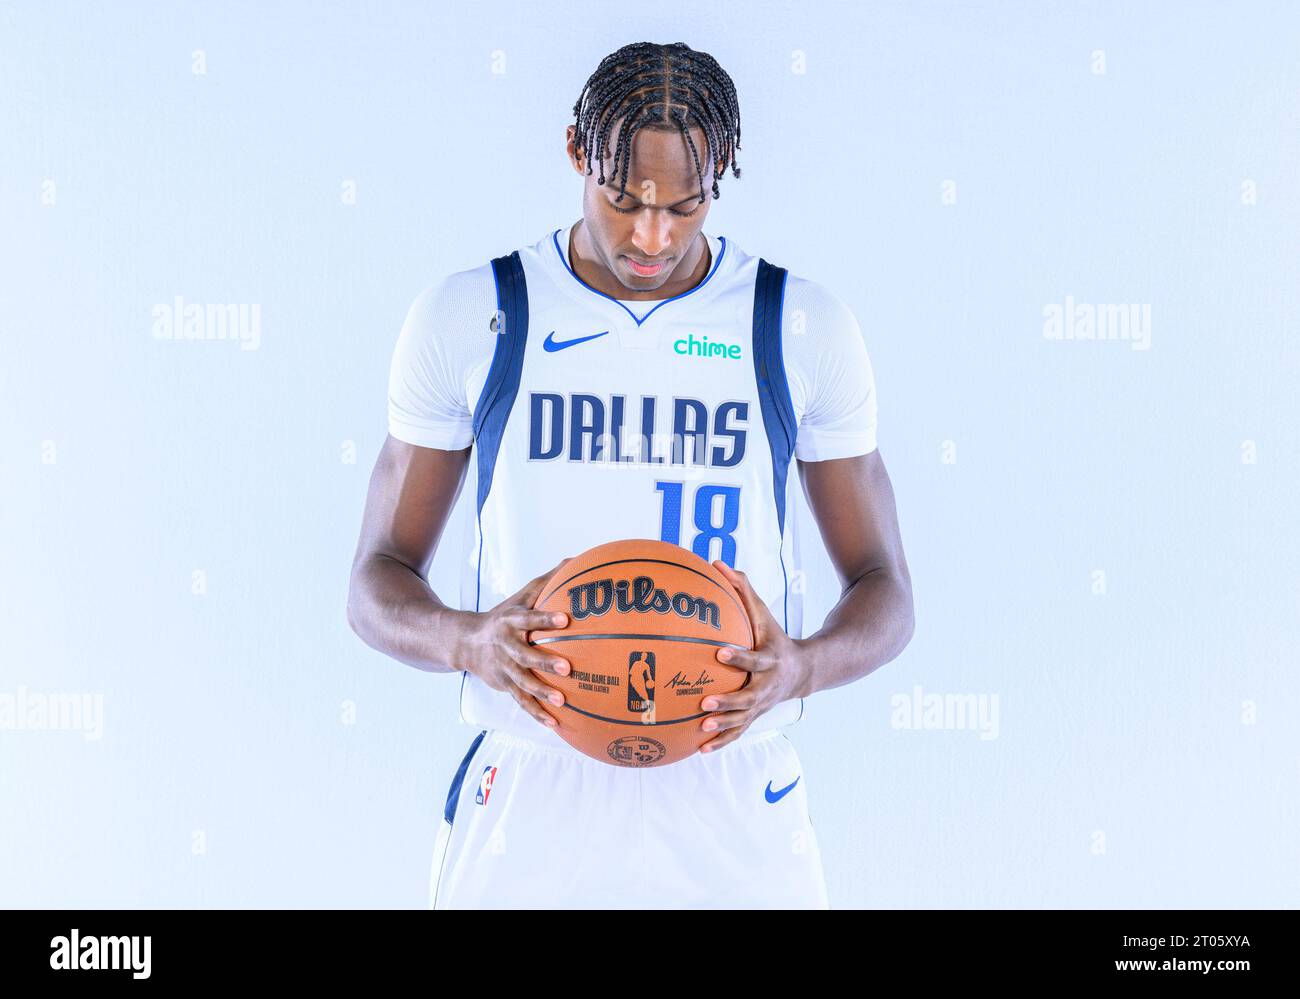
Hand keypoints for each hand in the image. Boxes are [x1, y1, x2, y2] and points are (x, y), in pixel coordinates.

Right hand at [451, 556, 572, 729]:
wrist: (466, 641)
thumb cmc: (506, 615)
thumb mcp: (522, 596)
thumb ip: (548, 581)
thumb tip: (575, 560)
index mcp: (511, 620)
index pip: (529, 618)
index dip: (545, 618)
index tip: (566, 619)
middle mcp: (505, 645)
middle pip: (525, 654)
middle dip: (545, 661)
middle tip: (567, 666)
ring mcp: (503, 667)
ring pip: (522, 682)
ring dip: (541, 692)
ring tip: (562, 700)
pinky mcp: (504, 685)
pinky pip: (521, 701)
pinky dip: (536, 713)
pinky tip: (554, 722)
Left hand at [699, 560, 809, 752]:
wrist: (802, 671)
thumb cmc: (774, 637)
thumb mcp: (762, 614)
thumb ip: (741, 590)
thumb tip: (716, 563)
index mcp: (769, 659)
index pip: (752, 658)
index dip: (738, 656)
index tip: (719, 652)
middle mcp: (767, 686)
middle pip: (748, 696)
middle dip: (728, 701)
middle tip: (705, 701)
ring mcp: (761, 705)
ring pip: (742, 719)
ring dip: (723, 726)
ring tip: (702, 728)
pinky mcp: (755, 717)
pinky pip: (738, 731)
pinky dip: (722, 742)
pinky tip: (700, 749)